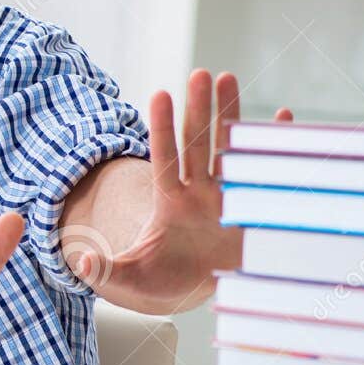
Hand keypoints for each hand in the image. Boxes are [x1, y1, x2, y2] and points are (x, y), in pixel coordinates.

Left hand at [69, 69, 291, 312]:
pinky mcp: (253, 208)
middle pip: (197, 144)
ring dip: (230, 114)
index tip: (160, 94)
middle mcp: (198, 192)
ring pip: (229, 148)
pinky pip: (265, 171)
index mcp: (170, 203)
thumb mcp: (131, 279)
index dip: (162, 129)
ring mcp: (228, 196)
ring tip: (227, 77)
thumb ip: (107, 271)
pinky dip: (274, 146)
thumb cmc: (162, 281)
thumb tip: (80, 264)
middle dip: (199, 109)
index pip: (164, 159)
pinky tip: (282, 117)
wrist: (197, 292)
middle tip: (200, 73)